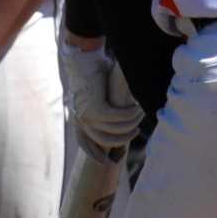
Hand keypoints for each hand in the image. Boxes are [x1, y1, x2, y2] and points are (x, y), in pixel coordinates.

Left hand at [59, 38, 142, 153]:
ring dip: (130, 124)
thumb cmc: (91, 71)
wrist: (83, 56)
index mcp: (76, 116)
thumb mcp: (94, 92)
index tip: (106, 161)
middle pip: (104, 141)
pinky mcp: (97, 107)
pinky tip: (137, 107)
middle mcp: (80, 118)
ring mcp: (87, 114)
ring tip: (140, 114)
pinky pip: (118, 118)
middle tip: (136, 130)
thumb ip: (101, 105)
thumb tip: (116, 113)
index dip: (94, 153)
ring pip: (114, 130)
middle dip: (123, 138)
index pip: (83, 142)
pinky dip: (130, 115)